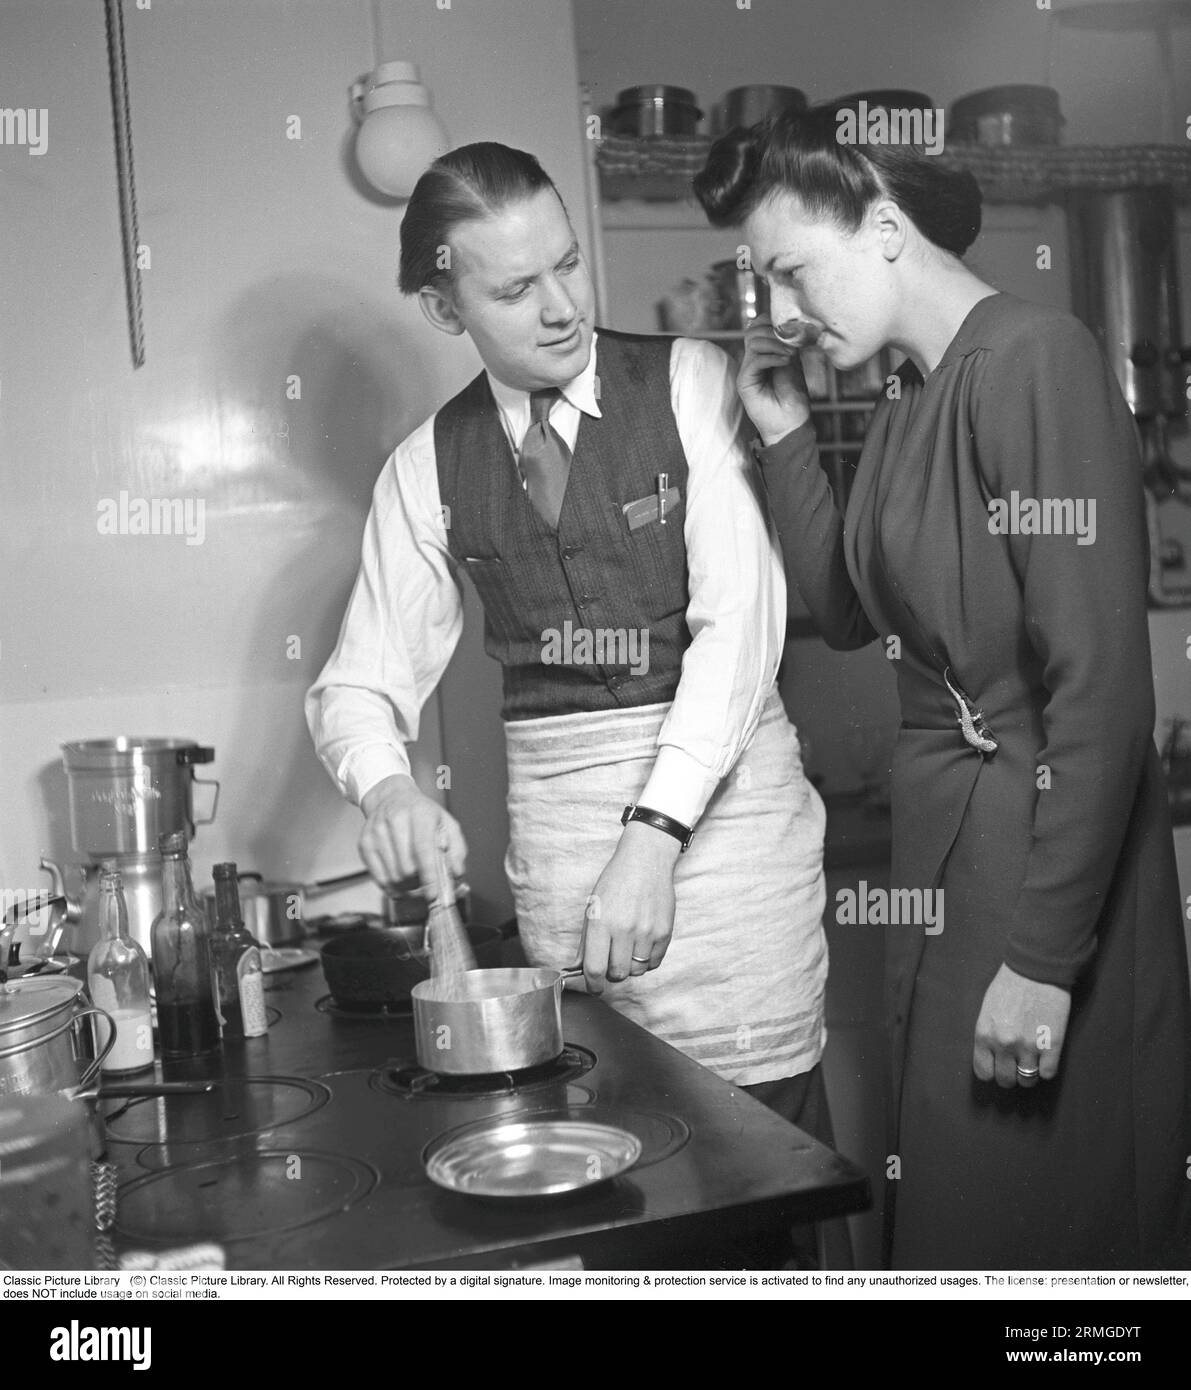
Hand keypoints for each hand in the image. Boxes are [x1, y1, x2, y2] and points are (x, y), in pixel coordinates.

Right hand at [358, 775, 466, 891]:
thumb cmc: (423, 814)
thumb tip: (457, 874)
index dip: (429, 875)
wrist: (391, 797)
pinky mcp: (364, 844)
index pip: (422, 849)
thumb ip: (457, 849)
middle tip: (428, 886)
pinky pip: (378, 878)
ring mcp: (376, 832)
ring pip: (392, 876)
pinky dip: (392, 887)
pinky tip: (401, 882)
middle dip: (419, 884)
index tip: (434, 894)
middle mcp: (395, 820)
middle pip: (406, 868)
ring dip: (407, 887)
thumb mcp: (447, 824)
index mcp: (419, 813)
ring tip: (416, 882)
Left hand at [580, 822, 678, 993]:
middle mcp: (625, 929)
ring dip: (630, 966)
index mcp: (601, 923)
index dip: (593, 984)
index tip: (594, 987)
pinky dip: (646, 960)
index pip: (595, 968)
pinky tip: (641, 944)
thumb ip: (585, 942)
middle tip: (611, 960)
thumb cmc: (615, 883)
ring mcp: (647, 932)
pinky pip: (654, 963)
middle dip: (611, 973)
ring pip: (636, 971)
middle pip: (617, 974)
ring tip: (627, 948)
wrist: (646, 861)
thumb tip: (577, 970)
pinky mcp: (665, 932)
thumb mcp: (593, 908)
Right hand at [737, 314, 811, 446]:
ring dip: (775, 344)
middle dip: (774, 331)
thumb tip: (787, 325)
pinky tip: (785, 362)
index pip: (759, 326)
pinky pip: (755, 360)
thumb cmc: (793, 397)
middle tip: (792, 343)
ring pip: (753, 342)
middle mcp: (753, 360)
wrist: (790, 424)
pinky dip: (772, 357)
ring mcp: (747, 370)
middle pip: (753, 330)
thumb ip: (786, 345)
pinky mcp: (744, 382)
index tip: (793, 331)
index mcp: (764, 353)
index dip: (773, 323)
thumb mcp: (793, 364)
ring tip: (790, 355)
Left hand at [973, 962, 1070, 1088]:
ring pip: (1027, 1080)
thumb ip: (988, 1033)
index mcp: (984, 1034)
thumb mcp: (987, 1009)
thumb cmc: (1009, 984)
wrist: (1036, 969)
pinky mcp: (1052, 1045)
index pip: (983, 1072)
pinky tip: (1045, 1057)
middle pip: (1006, 1080)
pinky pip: (1048, 1074)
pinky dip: (1047, 1069)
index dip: (992, 1071)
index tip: (998, 1066)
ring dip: (1029, 1074)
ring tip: (1032, 1061)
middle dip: (1011, 1075)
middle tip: (1016, 1064)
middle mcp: (1004, 1044)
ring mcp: (1029, 1047)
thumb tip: (991, 1055)